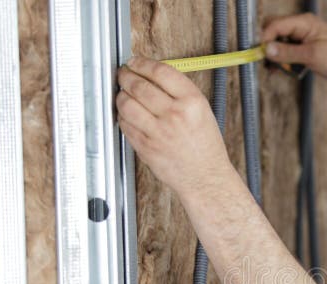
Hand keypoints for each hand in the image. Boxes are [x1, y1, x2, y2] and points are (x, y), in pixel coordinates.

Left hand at [116, 57, 233, 195]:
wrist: (206, 178)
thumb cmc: (206, 147)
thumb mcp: (202, 112)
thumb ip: (179, 93)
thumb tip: (152, 76)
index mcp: (192, 102)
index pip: (161, 71)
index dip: (142, 63)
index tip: (135, 62)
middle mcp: (175, 115)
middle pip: (139, 85)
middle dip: (126, 76)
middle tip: (123, 74)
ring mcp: (158, 132)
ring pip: (126, 103)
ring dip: (121, 95)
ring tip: (123, 94)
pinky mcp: (146, 146)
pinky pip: (125, 124)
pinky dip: (123, 116)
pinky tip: (128, 115)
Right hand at [261, 13, 326, 82]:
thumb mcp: (312, 56)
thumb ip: (288, 52)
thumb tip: (267, 50)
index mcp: (304, 22)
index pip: (276, 24)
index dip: (265, 38)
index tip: (259, 54)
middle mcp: (301, 26)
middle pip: (275, 31)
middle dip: (268, 46)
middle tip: (264, 62)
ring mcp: (302, 37)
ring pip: (279, 42)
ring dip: (275, 55)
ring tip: (274, 70)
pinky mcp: (303, 48)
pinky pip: (286, 51)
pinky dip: (282, 60)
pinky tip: (280, 71)